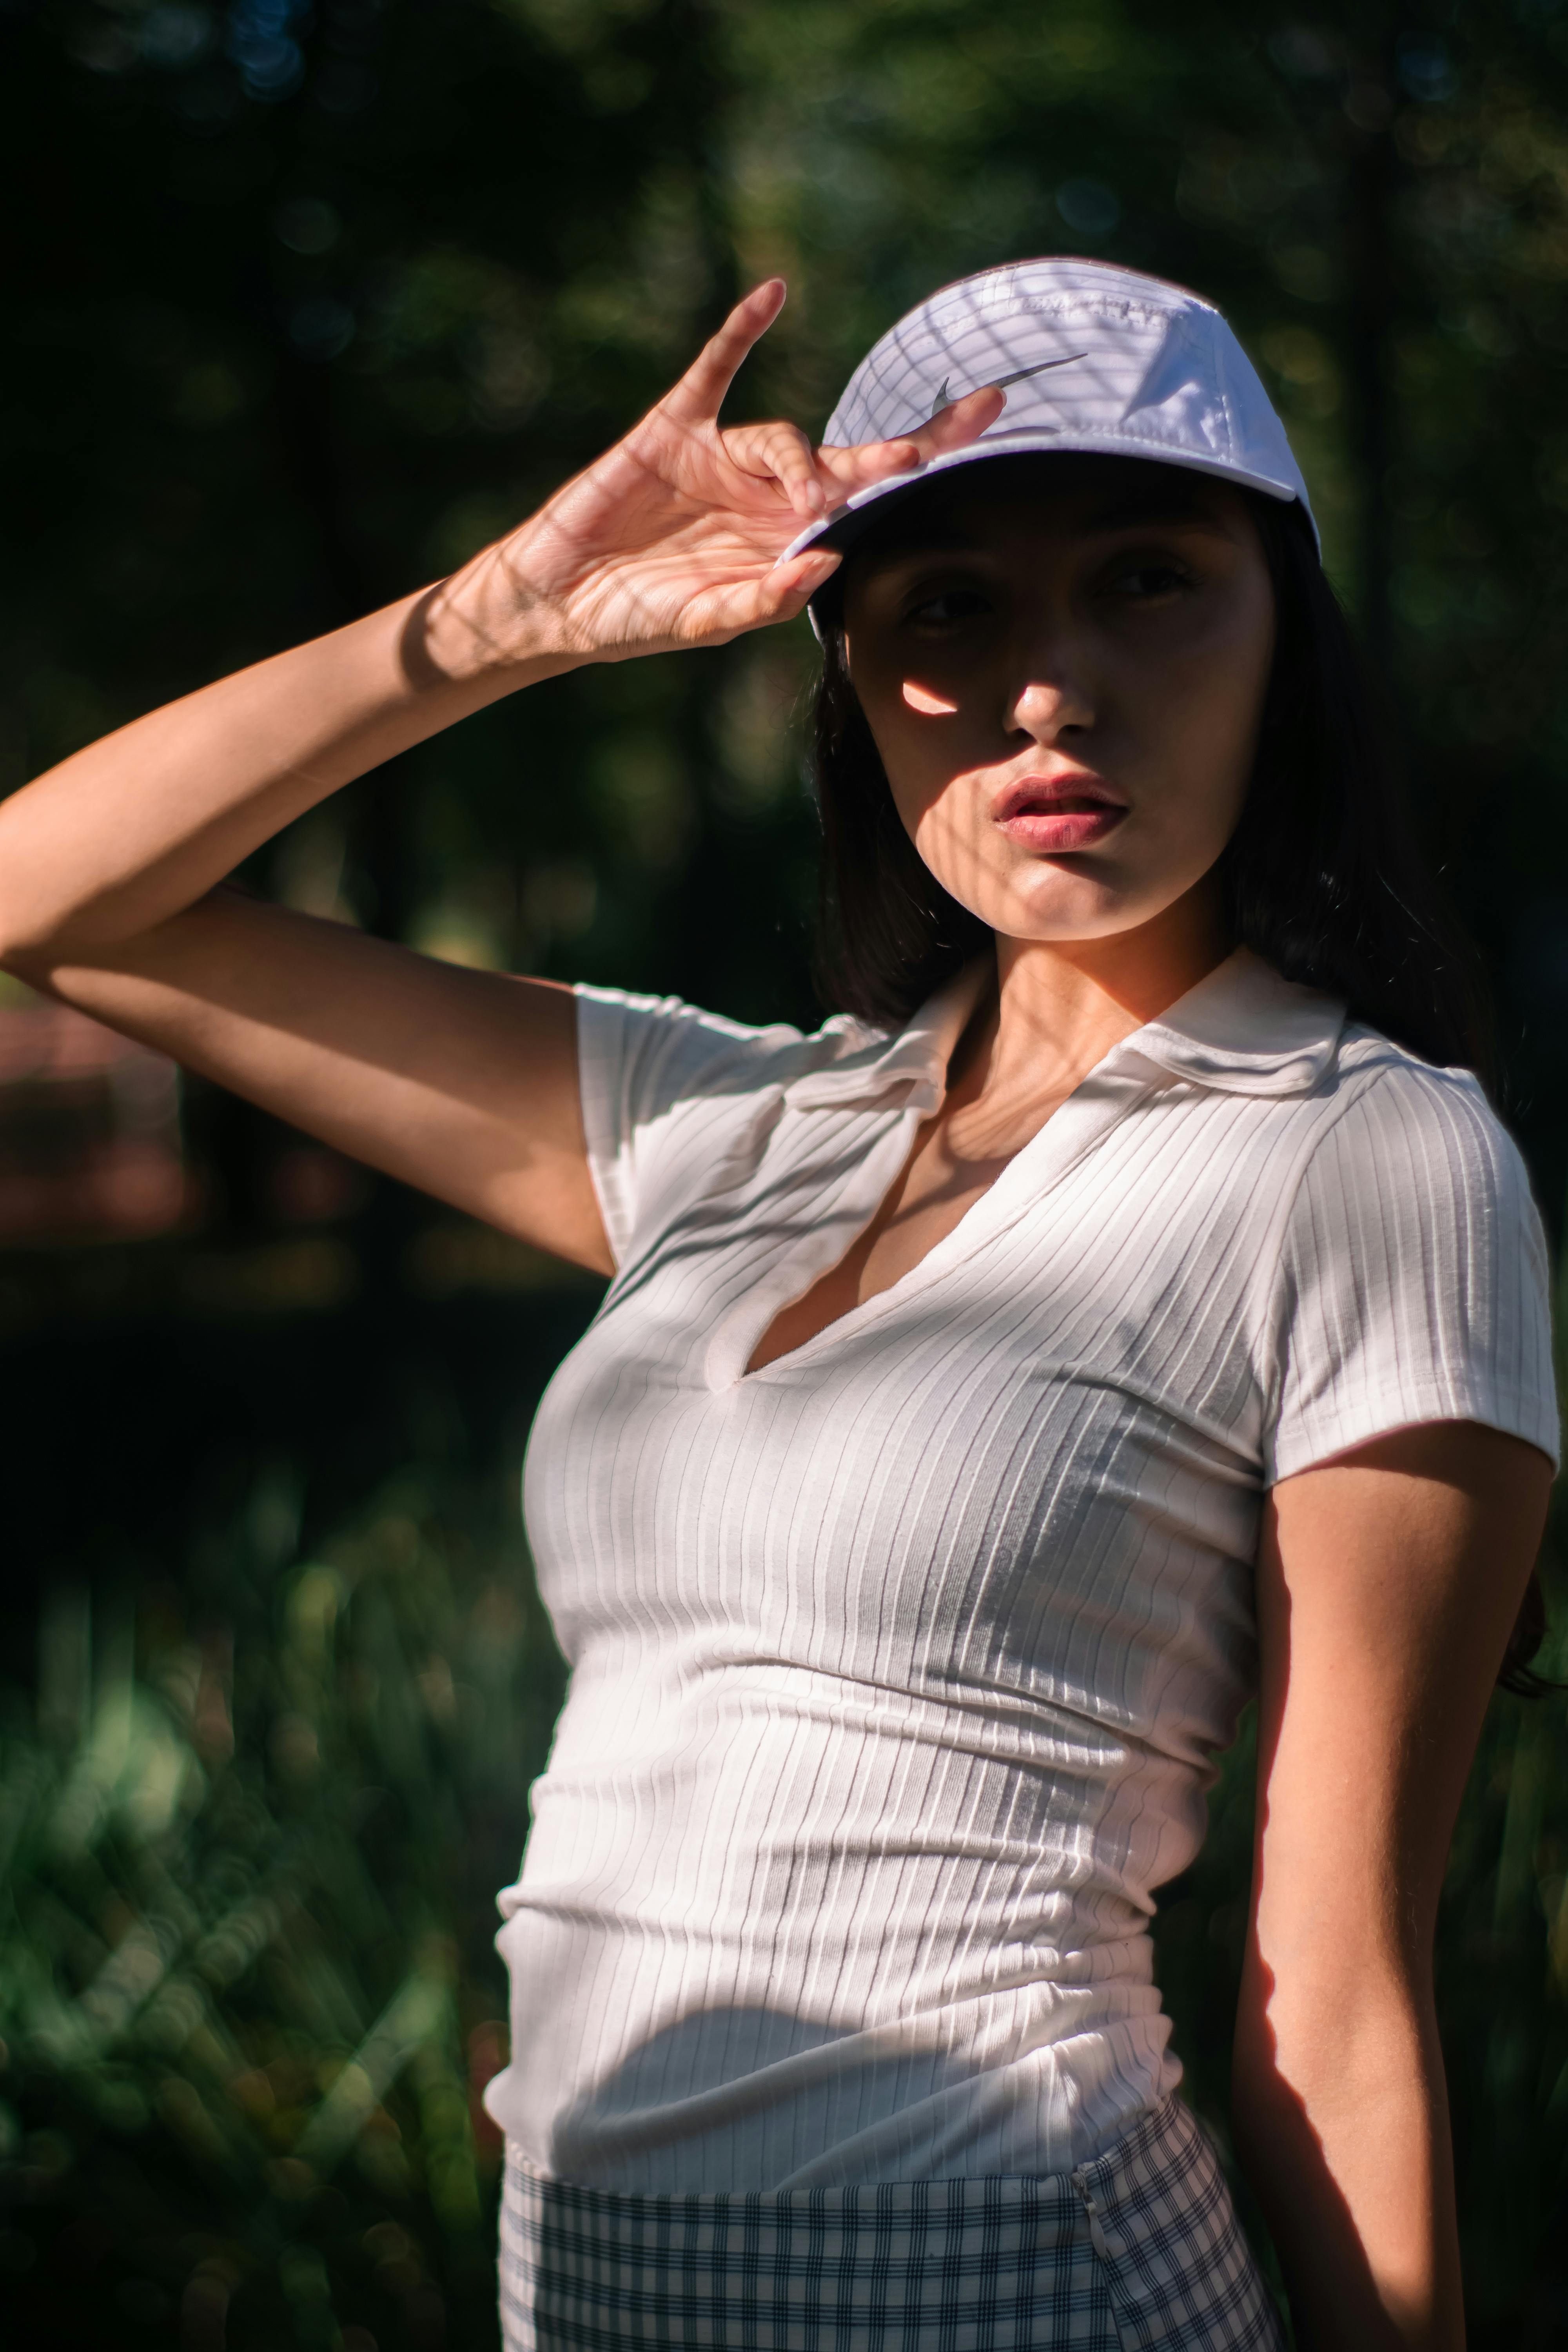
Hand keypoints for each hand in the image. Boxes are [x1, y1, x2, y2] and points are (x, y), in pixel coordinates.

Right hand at [449, 280, 1002, 666]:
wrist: (560, 599)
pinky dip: (741, 333)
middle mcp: (765, 497)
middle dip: (912, 441)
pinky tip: (772, 297)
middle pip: (852, 459)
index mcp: (783, 541)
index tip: (986, 449)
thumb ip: (767, 597)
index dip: (920, 477)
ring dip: (800, 465)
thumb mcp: (708, 620)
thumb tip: (830, 559)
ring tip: (801, 500)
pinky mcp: (674, 429)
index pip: (865, 505)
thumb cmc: (636, 618)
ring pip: (785, 439)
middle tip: (982, 410)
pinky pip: (716, 371)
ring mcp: (722, 459)